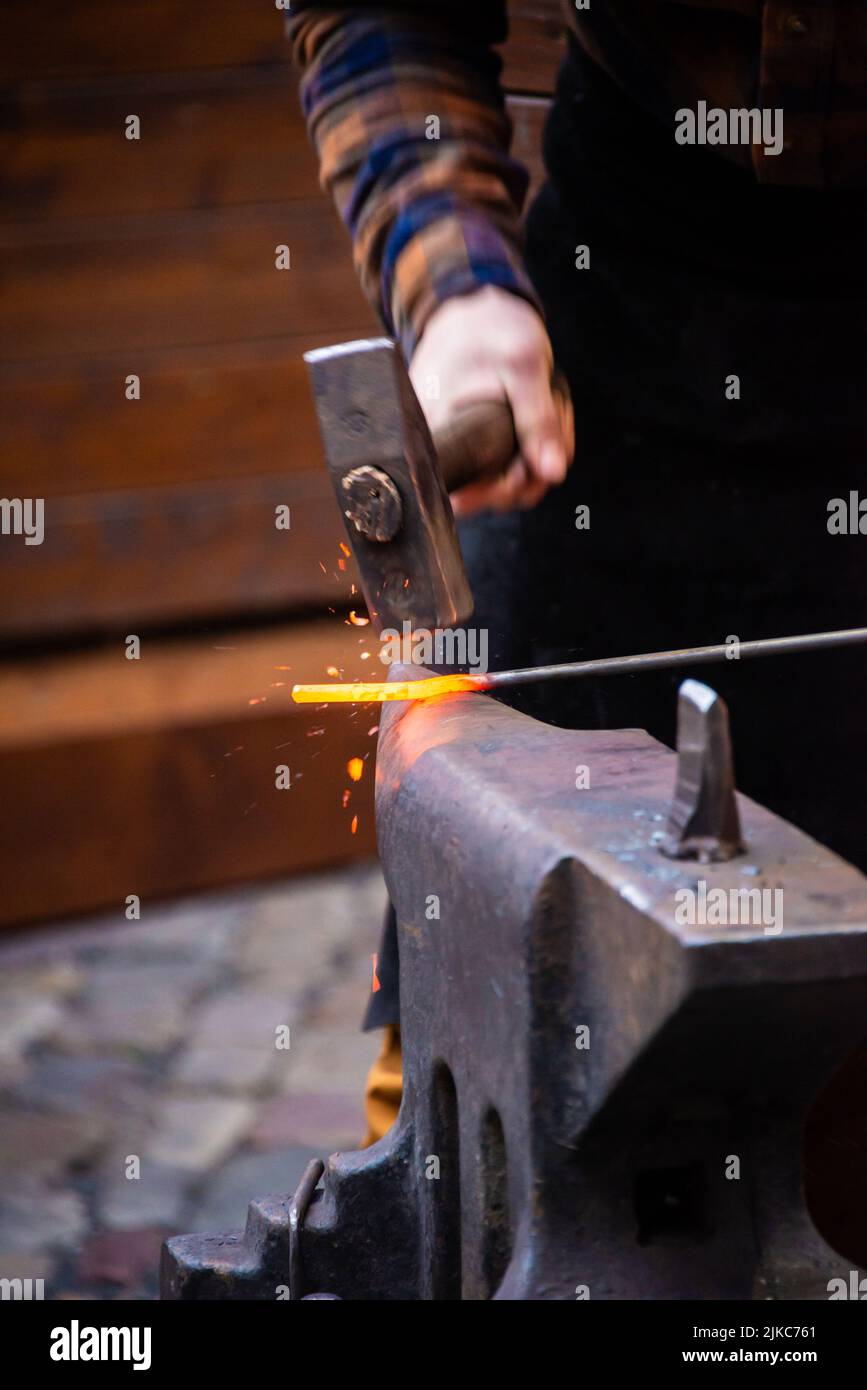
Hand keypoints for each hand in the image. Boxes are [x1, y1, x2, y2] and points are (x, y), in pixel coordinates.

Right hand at [409, 286, 573, 516]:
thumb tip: (552, 472)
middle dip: (533, 467)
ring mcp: (465, 449)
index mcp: (438, 434)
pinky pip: (512, 462)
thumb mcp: (523, 368)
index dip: (499, 490)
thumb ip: (538, 422)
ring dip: (540, 454)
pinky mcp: (481, 445)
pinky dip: (536, 446)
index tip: (526, 466)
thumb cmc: (489, 331)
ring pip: (509, 480)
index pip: (462, 496)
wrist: (476, 310)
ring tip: (551, 409)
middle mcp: (445, 450)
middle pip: (492, 493)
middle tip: (553, 420)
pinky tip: (545, 415)